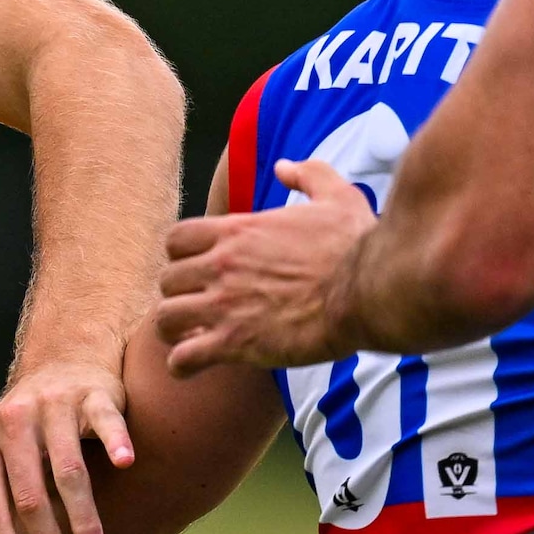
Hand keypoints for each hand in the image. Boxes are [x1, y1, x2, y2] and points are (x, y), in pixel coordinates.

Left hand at [0, 353, 133, 533]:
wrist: (58, 368)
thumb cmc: (19, 434)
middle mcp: (13, 422)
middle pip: (29, 496)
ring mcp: (53, 406)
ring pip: (69, 469)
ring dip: (84, 517)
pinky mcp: (92, 395)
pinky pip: (104, 420)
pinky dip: (115, 441)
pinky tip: (126, 463)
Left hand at [151, 160, 374, 376]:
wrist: (368, 291)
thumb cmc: (356, 246)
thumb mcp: (337, 195)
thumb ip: (309, 175)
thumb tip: (285, 166)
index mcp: (238, 231)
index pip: (177, 239)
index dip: (181, 257)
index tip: (197, 269)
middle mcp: (222, 265)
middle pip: (167, 280)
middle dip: (178, 295)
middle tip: (197, 307)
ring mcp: (224, 304)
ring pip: (165, 318)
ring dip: (172, 330)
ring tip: (189, 339)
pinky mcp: (234, 342)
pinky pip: (183, 358)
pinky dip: (181, 365)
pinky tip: (193, 367)